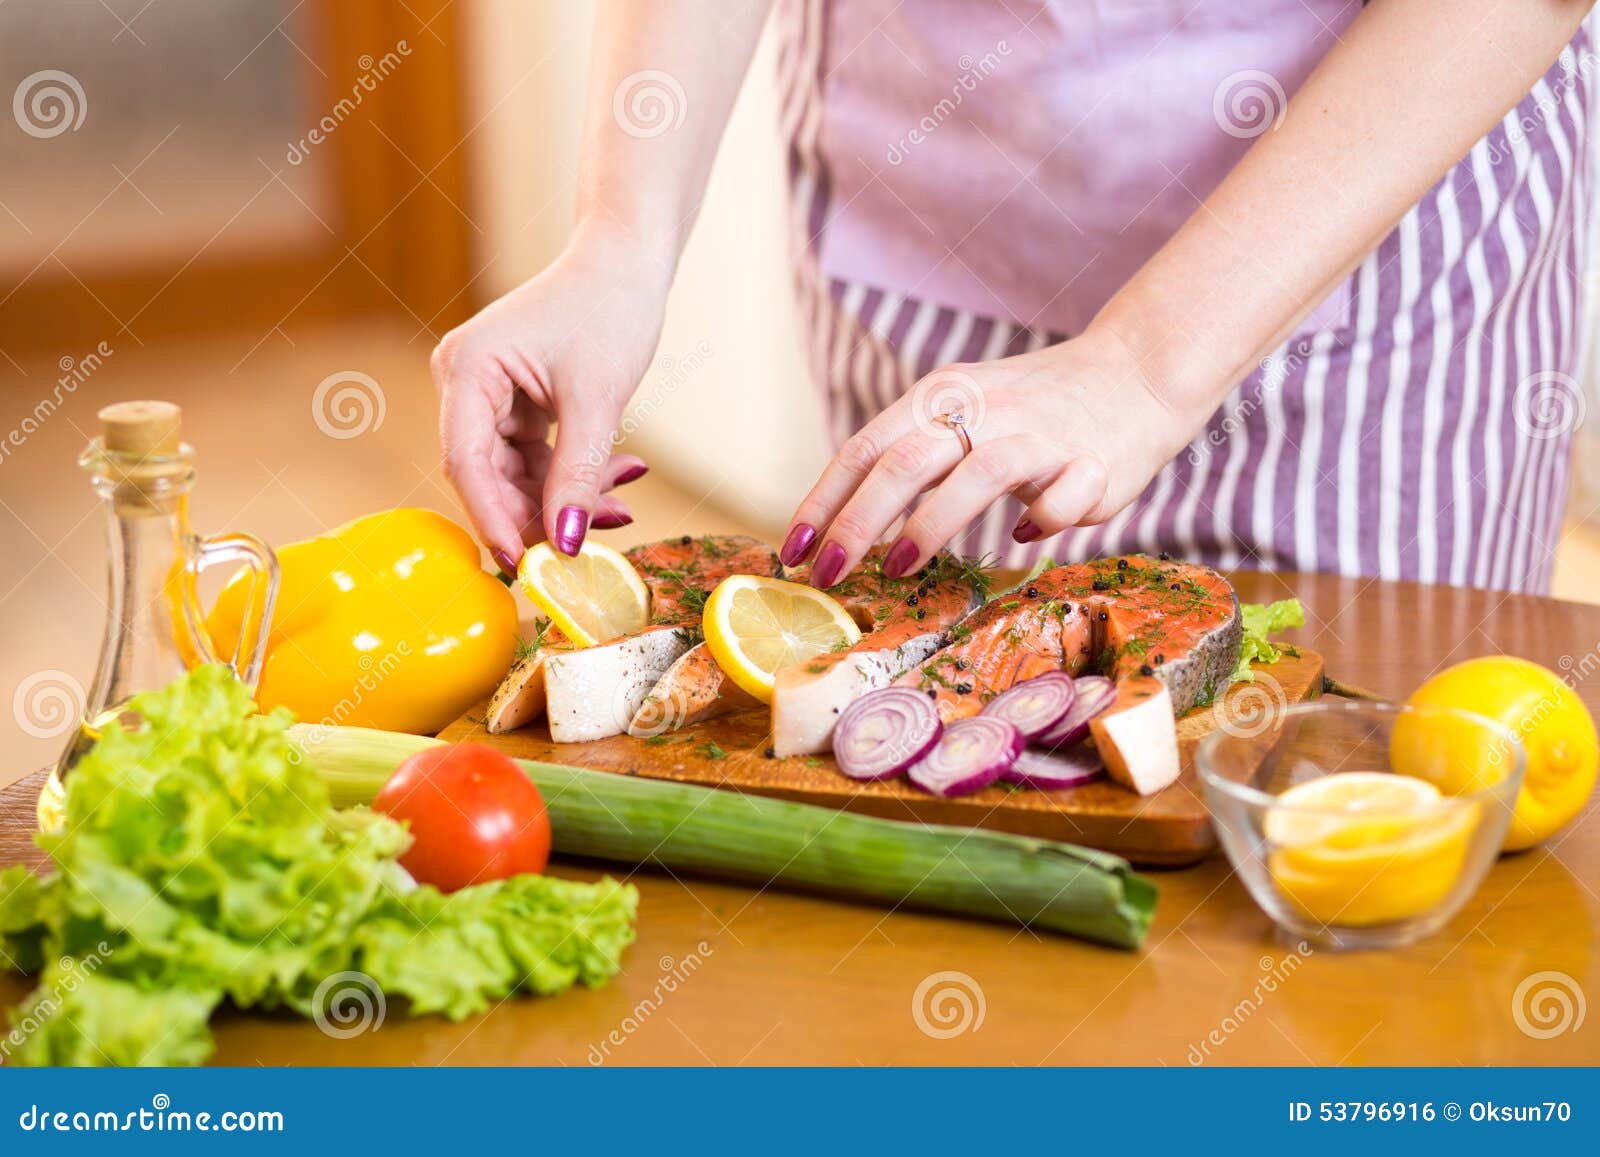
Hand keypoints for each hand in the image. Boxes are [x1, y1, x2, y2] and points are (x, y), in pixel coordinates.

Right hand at [433, 222, 672, 569]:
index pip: (466, 462)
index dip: (494, 517)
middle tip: (589, 545)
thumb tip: (567, 543)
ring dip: (564, 498)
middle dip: (539, 513)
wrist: (628, 261)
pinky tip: (619, 483)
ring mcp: (488, 393)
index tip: (527, 563)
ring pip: (515, 474)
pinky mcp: (515, 403)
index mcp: (468, 368)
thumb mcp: (597, 400)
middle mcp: (465, 382)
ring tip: (623, 507)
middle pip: (488, 475)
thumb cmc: (610, 309)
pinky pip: (534, 458)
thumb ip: (578, 475)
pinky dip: (573, 476)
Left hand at [781, 327, 1205, 585]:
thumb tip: (846, 527)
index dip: (824, 500)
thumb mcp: (962, 417)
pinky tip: (1026, 535)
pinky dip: (1043, 519)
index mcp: (940, 397)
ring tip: (900, 566)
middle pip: (904, 461)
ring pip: (975, 474)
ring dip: (931, 522)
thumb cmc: (1034, 411)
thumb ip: (911, 459)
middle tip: (829, 573)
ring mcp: (1038, 434)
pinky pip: (1062, 496)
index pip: (864, 448)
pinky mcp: (1092, 460)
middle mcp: (983, 409)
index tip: (793, 550)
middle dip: (857, 522)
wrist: (1137, 373)